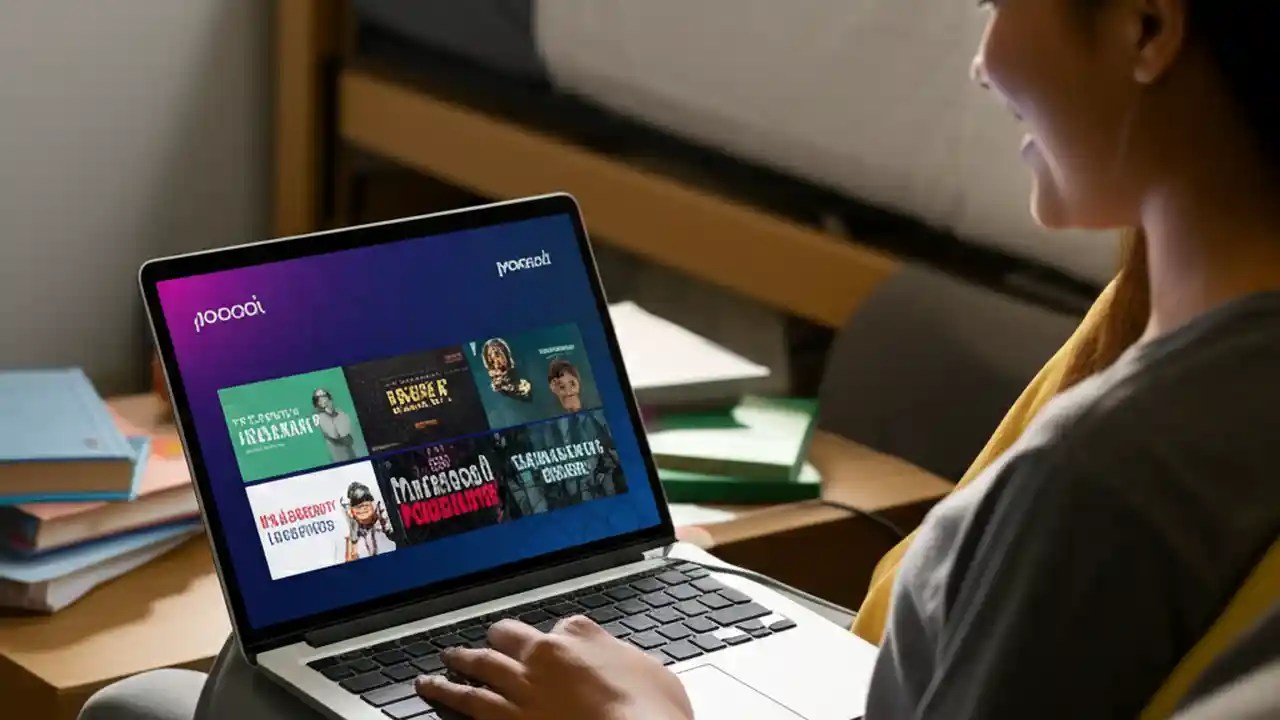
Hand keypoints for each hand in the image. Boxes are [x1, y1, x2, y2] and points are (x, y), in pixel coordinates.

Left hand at [415, 615, 693, 719]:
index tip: (555, 648)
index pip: (562, 628)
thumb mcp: (653, 674)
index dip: (557, 640)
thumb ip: (623, 661)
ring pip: (479, 667)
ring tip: (443, 662)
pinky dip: (446, 695)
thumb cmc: (652, 713)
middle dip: (496, 639)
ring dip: (458, 663)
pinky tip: (430, 691)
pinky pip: (467, 704)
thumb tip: (618, 664)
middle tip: (484, 644)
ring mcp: (521, 689)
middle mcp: (543, 656)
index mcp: (581, 637)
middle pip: (508, 636)